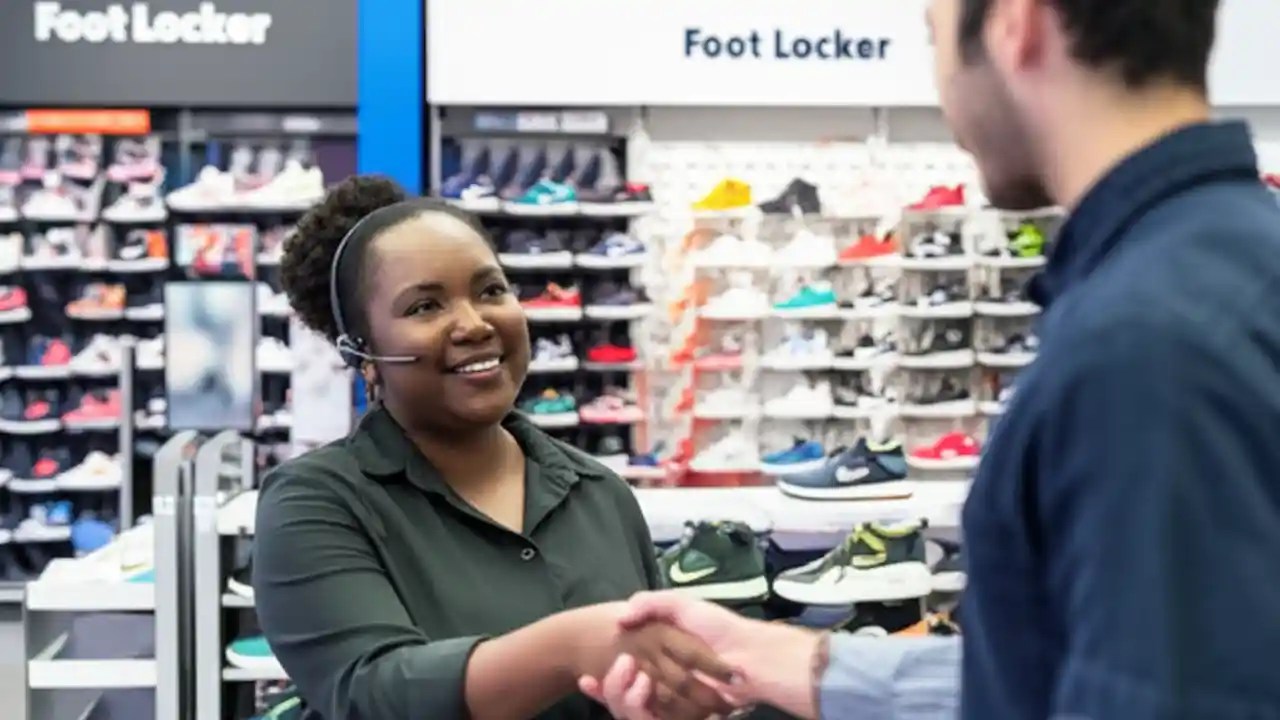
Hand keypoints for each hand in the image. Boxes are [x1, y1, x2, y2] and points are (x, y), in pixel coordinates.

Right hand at [582, 592, 823, 718]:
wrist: (750, 656)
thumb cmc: (718, 628)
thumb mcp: (681, 605)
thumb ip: (650, 604)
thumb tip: (620, 618)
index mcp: (659, 664)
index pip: (622, 678)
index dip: (601, 683)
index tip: (584, 679)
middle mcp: (662, 688)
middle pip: (622, 700)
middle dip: (606, 692)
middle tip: (591, 680)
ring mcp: (673, 706)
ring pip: (632, 712)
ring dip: (620, 698)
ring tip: (628, 677)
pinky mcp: (682, 716)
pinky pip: (652, 717)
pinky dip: (637, 707)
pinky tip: (638, 689)